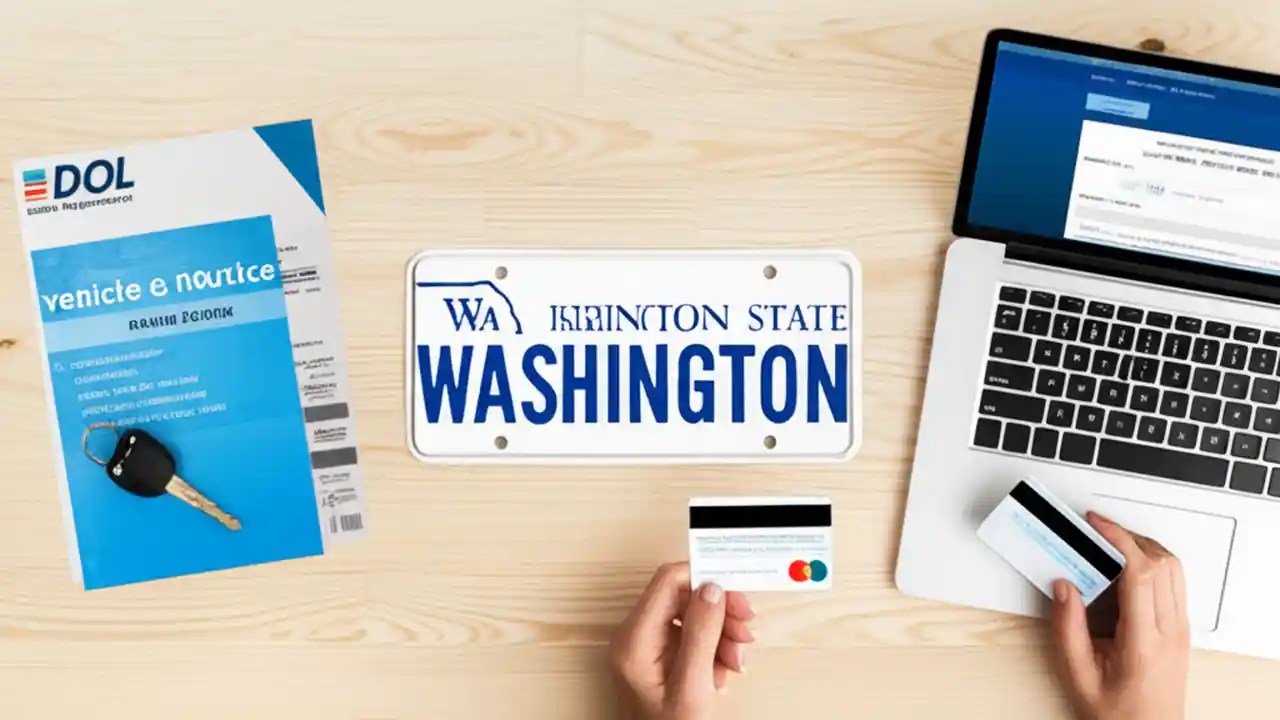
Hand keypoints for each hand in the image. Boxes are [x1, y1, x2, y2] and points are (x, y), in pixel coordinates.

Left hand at [611, 562, 755, 719]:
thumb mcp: (692, 687)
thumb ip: (702, 635)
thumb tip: (711, 588)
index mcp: (635, 639)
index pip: (668, 581)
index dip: (704, 577)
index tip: (737, 590)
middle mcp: (636, 636)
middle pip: (684, 597)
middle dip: (721, 611)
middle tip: (747, 631)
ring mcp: (648, 647)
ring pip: (693, 616)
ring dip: (723, 633)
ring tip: (738, 661)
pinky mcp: (661, 658)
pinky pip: (692, 637)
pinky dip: (715, 649)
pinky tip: (724, 670)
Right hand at [1051, 512, 1189, 719]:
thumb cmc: (1116, 713)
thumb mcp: (1078, 674)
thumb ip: (1067, 627)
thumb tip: (1063, 586)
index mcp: (1144, 642)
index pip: (1141, 573)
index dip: (1119, 540)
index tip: (1097, 524)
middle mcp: (1170, 632)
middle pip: (1162, 563)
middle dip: (1128, 536)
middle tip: (1098, 528)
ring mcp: (1181, 630)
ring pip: (1174, 569)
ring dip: (1144, 547)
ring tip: (1112, 543)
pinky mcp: (1181, 630)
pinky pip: (1175, 582)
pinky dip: (1154, 563)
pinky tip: (1129, 566)